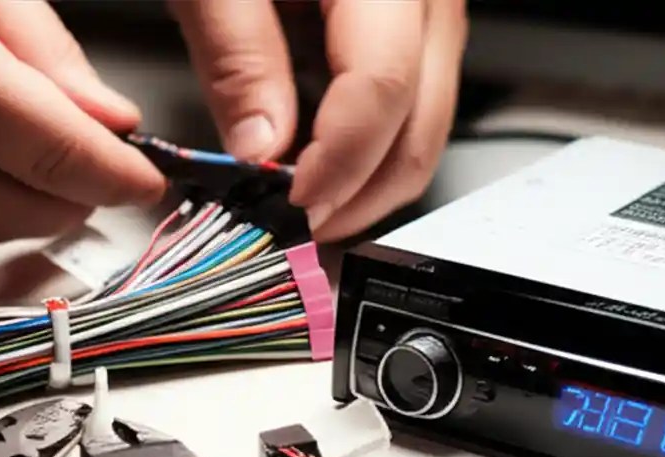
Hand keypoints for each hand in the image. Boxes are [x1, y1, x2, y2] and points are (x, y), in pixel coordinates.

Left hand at [171, 0, 466, 242]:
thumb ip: (238, 52)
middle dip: (360, 193)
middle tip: (294, 227)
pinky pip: (409, 102)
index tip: (290, 206)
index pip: (383, 89)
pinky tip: (316, 155)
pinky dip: (366, 144)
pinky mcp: (411, 25)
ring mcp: (427, 10)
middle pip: (422, 125)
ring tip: (300, 198)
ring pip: (423, 125)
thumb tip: (261, 146)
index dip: (338, 163)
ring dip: (365, 177)